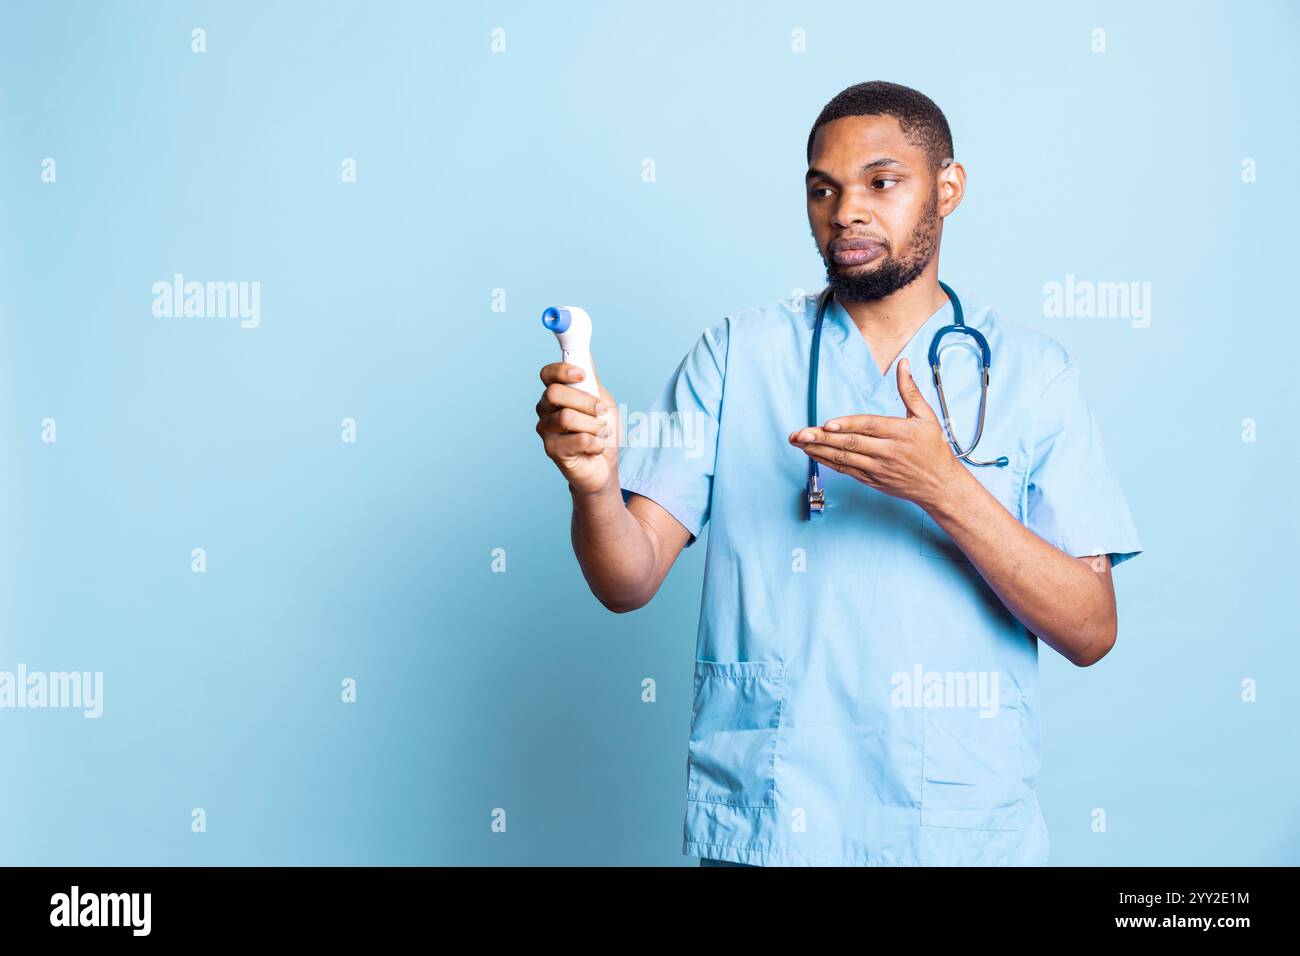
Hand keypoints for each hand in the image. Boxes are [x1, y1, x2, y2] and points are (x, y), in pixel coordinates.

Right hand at [536, 359, 619, 495]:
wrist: (605, 465)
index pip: (547, 374)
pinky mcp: (552, 450)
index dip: (562, 370)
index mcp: (556, 393)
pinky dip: (595, 443)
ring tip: (602, 432)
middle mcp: (546, 410)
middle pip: (554, 394)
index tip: (582, 375)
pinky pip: (577, 440)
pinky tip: (596, 447)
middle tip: (600, 411)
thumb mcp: (601, 400)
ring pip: (566, 417)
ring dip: (593, 425)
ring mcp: (546, 430)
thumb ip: (590, 380)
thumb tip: (583, 353)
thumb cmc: (601, 431)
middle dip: (584, 401)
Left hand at [787, 357, 964, 510]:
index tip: (827, 423)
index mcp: (901, 433)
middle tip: (800, 433)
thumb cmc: (935, 449)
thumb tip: (903, 364)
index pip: (869, 427)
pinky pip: (847, 470)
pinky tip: (814, 454)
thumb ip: (910, 390)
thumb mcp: (927, 416)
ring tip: (800, 442)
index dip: (847, 425)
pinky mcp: (872, 480)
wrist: (940, 485)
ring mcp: (878, 468)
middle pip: (851, 443)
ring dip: (819, 450)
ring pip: (845, 458)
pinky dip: (828, 462)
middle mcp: (888, 452)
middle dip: (822, 438)